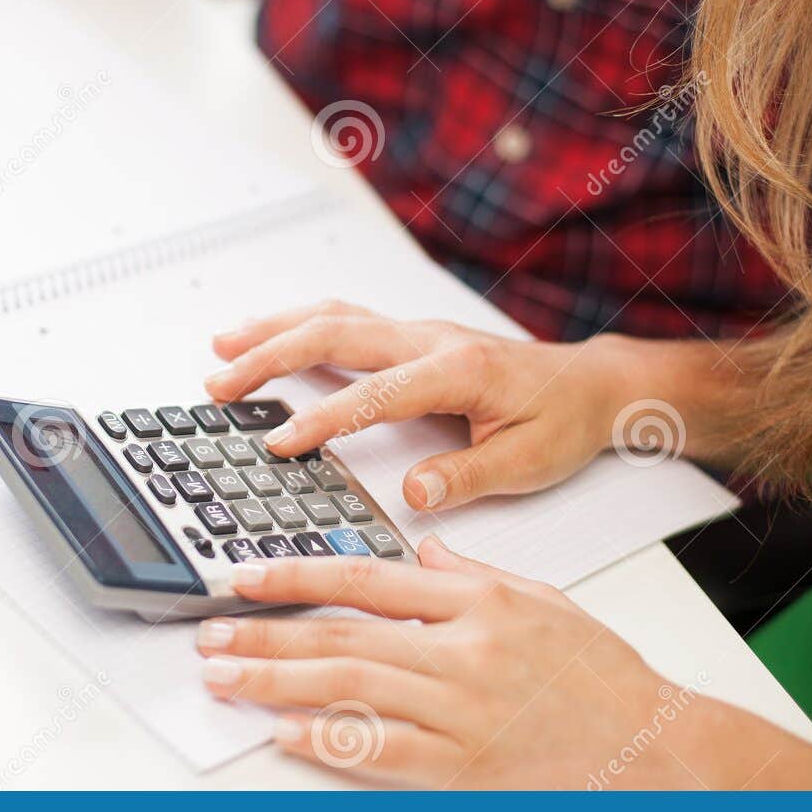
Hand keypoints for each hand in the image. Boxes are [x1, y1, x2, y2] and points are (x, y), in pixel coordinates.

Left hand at [197, 539, 705, 788]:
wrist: (656, 748)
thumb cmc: (600, 675)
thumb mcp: (540, 601)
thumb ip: (473, 574)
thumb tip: (422, 550)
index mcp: (477, 603)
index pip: (365, 579)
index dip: (297, 575)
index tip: (247, 576)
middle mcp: (462, 651)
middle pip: (343, 635)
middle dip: (266, 632)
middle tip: (211, 632)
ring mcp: (461, 711)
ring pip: (350, 688)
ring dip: (276, 681)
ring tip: (224, 676)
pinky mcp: (464, 767)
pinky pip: (382, 752)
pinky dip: (328, 742)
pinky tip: (283, 734)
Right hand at [205, 300, 629, 509]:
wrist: (592, 383)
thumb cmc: (564, 420)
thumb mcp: (530, 461)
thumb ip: (468, 475)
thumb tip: (413, 494)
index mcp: (458, 370)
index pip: (375, 393)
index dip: (322, 418)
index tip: (279, 444)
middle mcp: (431, 340)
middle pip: (336, 334)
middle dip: (270, 357)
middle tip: (220, 386)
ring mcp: (417, 333)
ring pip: (333, 317)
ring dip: (273, 331)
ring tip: (222, 349)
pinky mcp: (411, 338)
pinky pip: (344, 320)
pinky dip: (297, 324)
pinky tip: (267, 336)